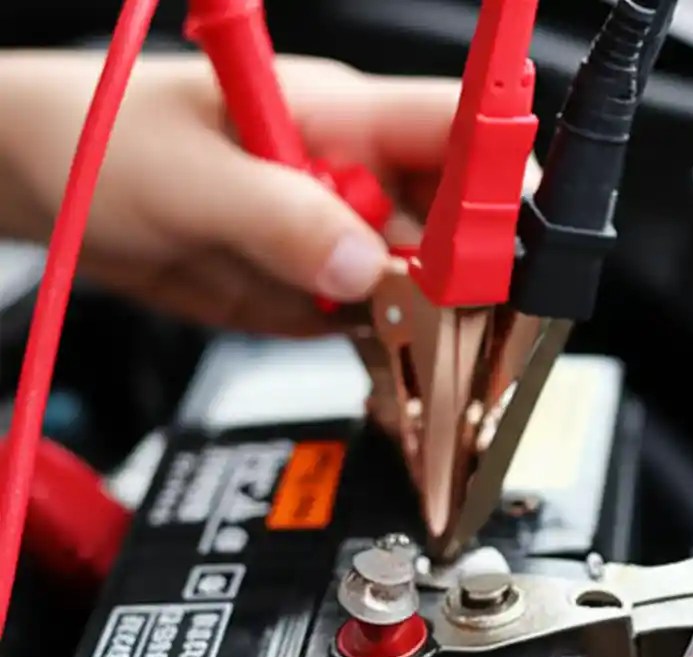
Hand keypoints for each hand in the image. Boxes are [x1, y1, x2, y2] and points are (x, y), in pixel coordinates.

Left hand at [0, 51, 535, 335]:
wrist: (51, 190)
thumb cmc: (108, 141)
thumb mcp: (190, 179)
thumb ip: (278, 219)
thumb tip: (363, 268)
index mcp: (343, 116)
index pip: (460, 130)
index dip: (505, 179)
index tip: (514, 245)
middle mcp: (356, 174)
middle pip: (459, 226)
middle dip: (472, 281)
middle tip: (463, 330)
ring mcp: (338, 234)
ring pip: (424, 286)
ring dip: (431, 330)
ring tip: (426, 370)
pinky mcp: (317, 285)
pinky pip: (375, 324)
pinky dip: (388, 354)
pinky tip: (391, 376)